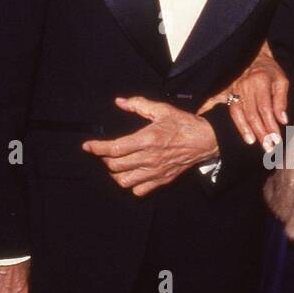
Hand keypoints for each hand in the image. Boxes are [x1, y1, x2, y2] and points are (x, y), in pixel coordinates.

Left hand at [83, 96, 217, 195]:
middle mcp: (149, 158)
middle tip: (105, 153)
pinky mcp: (161, 180)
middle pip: (115, 166)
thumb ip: (138, 104)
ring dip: (115, 174)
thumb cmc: (183, 124)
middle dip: (105, 159)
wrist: (205, 140)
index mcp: (147, 139)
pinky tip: (132, 175)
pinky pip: (139, 190)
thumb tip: (119, 102)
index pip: (114, 148)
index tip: (88, 146)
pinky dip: (131, 185)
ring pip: (124, 181)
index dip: (97, 148)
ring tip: (117, 165)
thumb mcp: (161, 110)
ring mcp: (155, 172)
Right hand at [199, 41, 289, 149]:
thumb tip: (283, 120)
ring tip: (258, 144)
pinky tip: (248, 137)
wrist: (253, 58)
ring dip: (250, 132)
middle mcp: (246, 86)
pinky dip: (240, 126)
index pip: (266, 109)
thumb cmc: (270, 71)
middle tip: (269, 147)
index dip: (271, 125)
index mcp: (261, 81)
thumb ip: (281, 100)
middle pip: (253, 115)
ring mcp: (236, 90)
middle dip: (262, 133)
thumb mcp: (281, 80)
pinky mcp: (230, 94)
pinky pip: (233, 113)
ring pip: (242, 115)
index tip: (277, 139)